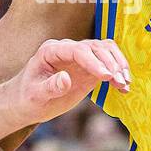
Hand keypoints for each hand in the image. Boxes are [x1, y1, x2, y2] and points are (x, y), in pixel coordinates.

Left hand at [2, 37, 130, 125]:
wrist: (25, 103)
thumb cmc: (26, 98)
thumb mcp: (35, 95)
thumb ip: (50, 87)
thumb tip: (66, 78)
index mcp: (51, 51)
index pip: (78, 50)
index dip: (94, 61)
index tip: (107, 76)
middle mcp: (67, 49)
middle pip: (95, 47)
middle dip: (110, 63)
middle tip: (119, 83)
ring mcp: (79, 57)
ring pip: (105, 50)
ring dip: (118, 65)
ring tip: (124, 84)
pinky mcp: (88, 68)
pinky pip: (108, 64)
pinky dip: (118, 72)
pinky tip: (124, 88)